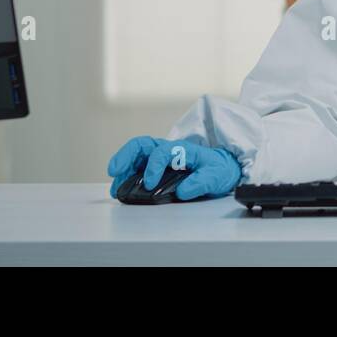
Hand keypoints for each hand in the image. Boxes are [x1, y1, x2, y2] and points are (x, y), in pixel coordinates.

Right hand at [107, 136, 240, 200]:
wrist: (223, 169)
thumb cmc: (219, 169)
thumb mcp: (216, 175)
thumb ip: (201, 182)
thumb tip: (182, 192)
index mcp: (182, 150)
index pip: (162, 152)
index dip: (153, 167)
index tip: (150, 184)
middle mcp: (168, 150)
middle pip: (141, 145)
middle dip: (125, 155)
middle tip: (113, 170)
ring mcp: (160, 158)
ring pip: (135, 155)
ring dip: (122, 166)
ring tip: (114, 185)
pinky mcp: (156, 167)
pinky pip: (136, 166)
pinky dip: (125, 175)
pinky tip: (120, 187)